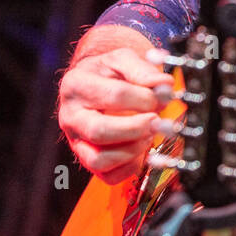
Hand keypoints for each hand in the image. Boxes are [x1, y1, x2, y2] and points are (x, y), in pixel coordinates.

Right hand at [58, 40, 175, 184]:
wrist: (96, 83)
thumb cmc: (109, 73)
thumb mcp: (122, 60)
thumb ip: (143, 70)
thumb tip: (164, 86)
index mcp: (76, 85)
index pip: (115, 95)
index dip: (145, 99)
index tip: (161, 96)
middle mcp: (71, 115)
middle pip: (100, 131)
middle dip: (136, 128)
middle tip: (157, 121)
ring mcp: (76, 140)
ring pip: (99, 160)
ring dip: (132, 150)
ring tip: (147, 135)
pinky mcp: (86, 159)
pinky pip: (107, 175)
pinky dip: (129, 166)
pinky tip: (140, 148)